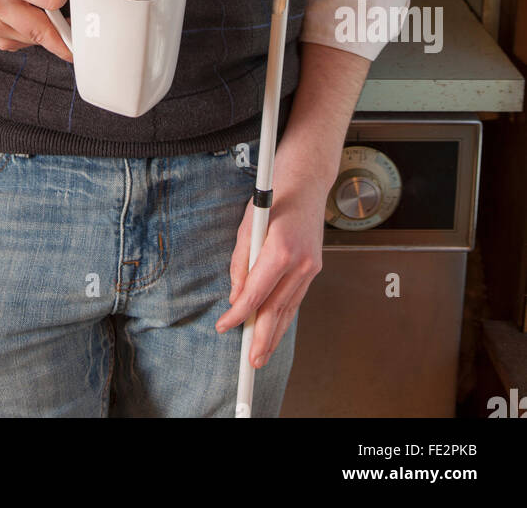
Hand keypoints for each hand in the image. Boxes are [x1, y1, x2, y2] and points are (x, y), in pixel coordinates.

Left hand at [215, 161, 327, 368]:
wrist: (308, 179)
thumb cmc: (275, 194)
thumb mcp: (247, 225)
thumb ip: (240, 262)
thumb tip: (236, 294)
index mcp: (281, 250)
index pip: (256, 293)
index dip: (239, 314)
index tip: (224, 326)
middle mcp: (301, 262)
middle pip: (277, 309)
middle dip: (262, 338)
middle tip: (251, 360)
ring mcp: (312, 266)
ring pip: (290, 308)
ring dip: (275, 333)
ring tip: (263, 355)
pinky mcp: (315, 266)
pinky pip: (297, 297)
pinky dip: (285, 315)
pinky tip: (276, 329)